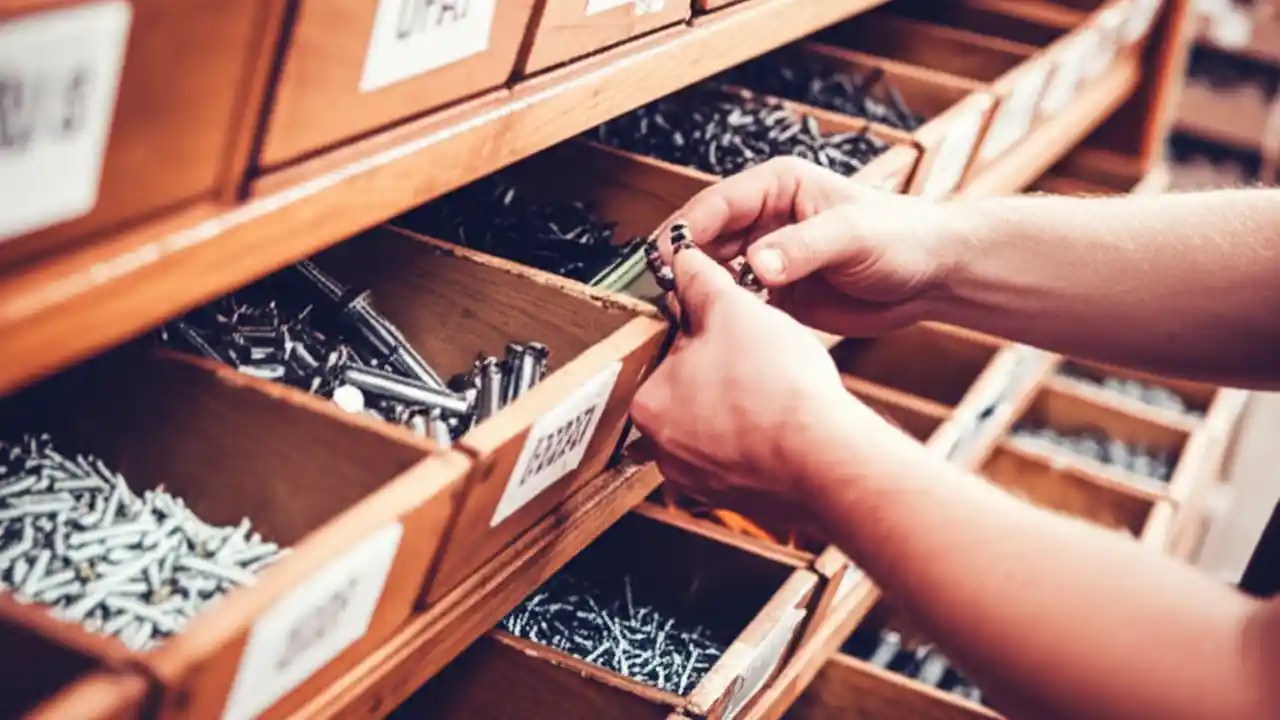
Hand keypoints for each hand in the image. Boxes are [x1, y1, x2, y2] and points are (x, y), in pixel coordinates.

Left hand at [630, 244, 912, 525]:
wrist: (826, 457)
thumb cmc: (778, 391)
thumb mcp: (734, 311)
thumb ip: (701, 283)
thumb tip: (685, 262)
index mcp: (649, 404)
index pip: (669, 353)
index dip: (707, 332)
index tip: (732, 330)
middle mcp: (665, 450)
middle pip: (691, 392)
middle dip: (723, 373)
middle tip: (759, 360)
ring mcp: (701, 481)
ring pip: (719, 428)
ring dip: (744, 409)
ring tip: (776, 392)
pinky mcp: (739, 499)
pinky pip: (746, 460)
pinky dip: (762, 443)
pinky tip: (786, 425)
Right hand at [657, 157, 963, 336]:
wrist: (934, 275)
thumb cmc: (902, 237)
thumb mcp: (853, 236)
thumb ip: (802, 248)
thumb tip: (755, 266)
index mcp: (777, 187)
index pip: (716, 205)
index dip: (685, 230)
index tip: (662, 259)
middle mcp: (764, 219)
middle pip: (705, 240)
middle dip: (681, 265)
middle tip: (660, 296)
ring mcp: (767, 257)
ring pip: (714, 273)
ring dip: (697, 292)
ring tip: (677, 318)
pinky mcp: (775, 293)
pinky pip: (736, 302)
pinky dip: (722, 315)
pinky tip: (712, 333)